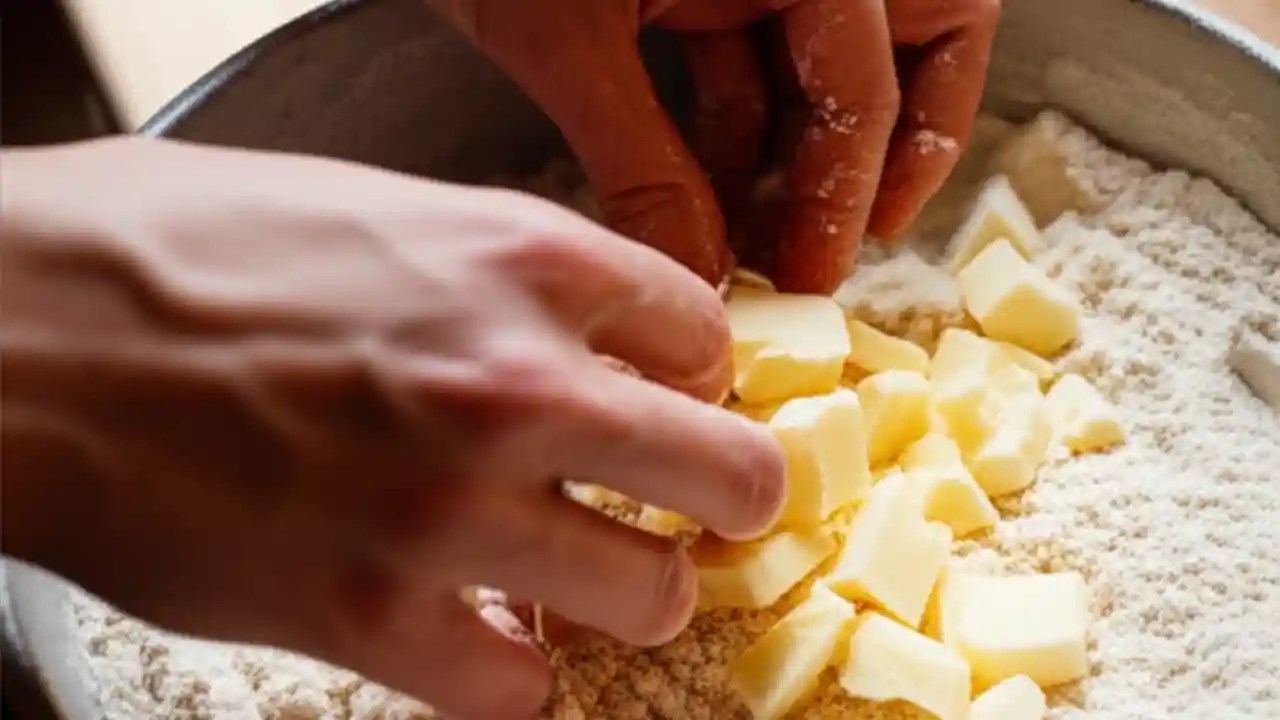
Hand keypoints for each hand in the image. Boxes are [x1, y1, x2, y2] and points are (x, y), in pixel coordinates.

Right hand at [0, 138, 784, 719]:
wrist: (25, 331)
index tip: (671, 400)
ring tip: (583, 578)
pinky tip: (481, 633)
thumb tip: (592, 339)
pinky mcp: (370, 617)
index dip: (696, 376)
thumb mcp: (385, 213)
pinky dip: (514, 668)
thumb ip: (508, 278)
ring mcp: (449, 508)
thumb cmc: (186, 250)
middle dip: (724, 496)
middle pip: (732, 474)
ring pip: (652, 594)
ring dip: (632, 591)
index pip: (704, 335)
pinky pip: (518, 690)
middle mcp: (512, 380)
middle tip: (688, 507)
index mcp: (522, 258)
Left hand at [429, 0, 999, 292]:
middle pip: (907, 55)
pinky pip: (750, 51)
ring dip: (786, 156)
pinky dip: (730, 124)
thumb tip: (695, 275)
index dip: (848, 194)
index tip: (815, 277)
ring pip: (822, 61)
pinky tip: (697, 195)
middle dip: (864, 162)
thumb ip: (641, 161)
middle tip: (815, 256)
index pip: (868, 86)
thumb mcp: (567, 36)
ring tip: (740, 244)